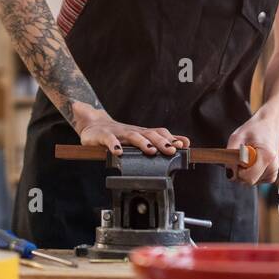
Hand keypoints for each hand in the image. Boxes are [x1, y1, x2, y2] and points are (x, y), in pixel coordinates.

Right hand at [71, 103, 188, 155]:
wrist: (93, 125)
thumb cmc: (119, 134)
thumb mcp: (141, 137)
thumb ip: (162, 140)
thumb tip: (185, 142)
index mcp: (141, 133)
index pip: (159, 133)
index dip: (171, 139)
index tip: (183, 145)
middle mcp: (132, 132)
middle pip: (149, 134)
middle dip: (161, 142)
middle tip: (171, 150)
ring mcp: (118, 133)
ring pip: (132, 136)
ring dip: (142, 142)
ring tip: (150, 150)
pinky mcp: (103, 136)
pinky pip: (109, 139)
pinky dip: (114, 145)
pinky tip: (118, 152)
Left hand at [225, 112, 278, 184]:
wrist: (271, 126)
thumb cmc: (253, 130)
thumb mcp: (237, 137)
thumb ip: (230, 156)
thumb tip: (230, 175)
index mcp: (267, 157)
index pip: (248, 178)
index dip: (237, 170)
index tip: (236, 157)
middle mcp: (273, 168)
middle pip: (248, 181)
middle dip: (239, 171)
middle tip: (241, 155)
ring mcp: (274, 173)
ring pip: (250, 182)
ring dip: (244, 171)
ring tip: (248, 155)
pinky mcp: (272, 176)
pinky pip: (254, 180)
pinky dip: (250, 172)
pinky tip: (252, 161)